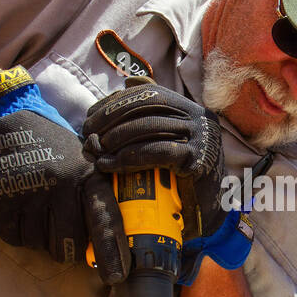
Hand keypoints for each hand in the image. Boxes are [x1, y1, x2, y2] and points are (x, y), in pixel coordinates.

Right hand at [0, 67, 128, 283]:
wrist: (3, 118)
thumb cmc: (48, 144)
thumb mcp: (80, 159)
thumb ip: (92, 193)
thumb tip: (105, 242)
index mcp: (86, 174)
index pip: (104, 218)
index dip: (111, 250)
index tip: (116, 276)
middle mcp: (61, 184)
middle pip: (68, 243)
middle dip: (65, 246)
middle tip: (58, 230)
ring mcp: (29, 192)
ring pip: (40, 244)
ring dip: (39, 236)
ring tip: (35, 207)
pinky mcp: (1, 200)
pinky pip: (15, 238)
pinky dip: (17, 231)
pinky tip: (17, 207)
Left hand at [81, 79, 226, 240]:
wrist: (208, 214)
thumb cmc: (181, 178)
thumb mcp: (168, 140)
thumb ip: (152, 113)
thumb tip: (129, 82)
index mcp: (190, 108)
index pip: (149, 92)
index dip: (116, 102)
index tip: (91, 117)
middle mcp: (199, 117)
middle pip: (147, 105)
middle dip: (111, 117)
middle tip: (89, 134)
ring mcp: (201, 137)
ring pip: (149, 126)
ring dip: (116, 138)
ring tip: (96, 151)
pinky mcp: (198, 160)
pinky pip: (157, 152)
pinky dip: (128, 157)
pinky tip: (109, 165)